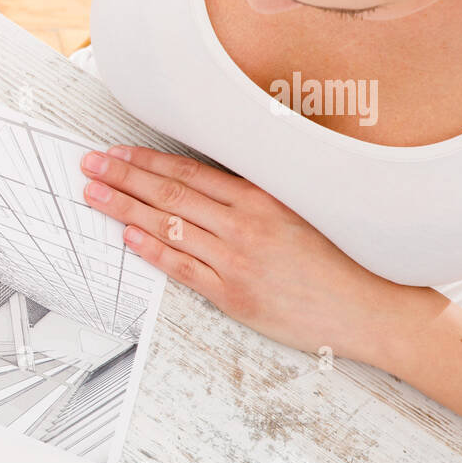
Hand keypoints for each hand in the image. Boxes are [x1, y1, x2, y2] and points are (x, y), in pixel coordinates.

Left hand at [80, 145, 411, 364]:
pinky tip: (128, 237)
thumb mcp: (300, 213)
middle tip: (89, 165)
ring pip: (169, 226)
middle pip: (170, 193)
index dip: (146, 161)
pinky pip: (184, 268)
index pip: (190, 171)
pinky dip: (153, 250)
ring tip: (94, 195)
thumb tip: (209, 183)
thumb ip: (255, 199)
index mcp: (262, 198)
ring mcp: (237, 260)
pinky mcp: (234, 295)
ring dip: (125, 209)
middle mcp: (245, 224)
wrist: (372, 310)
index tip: (117, 153)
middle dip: (123, 177)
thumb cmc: (340, 262)